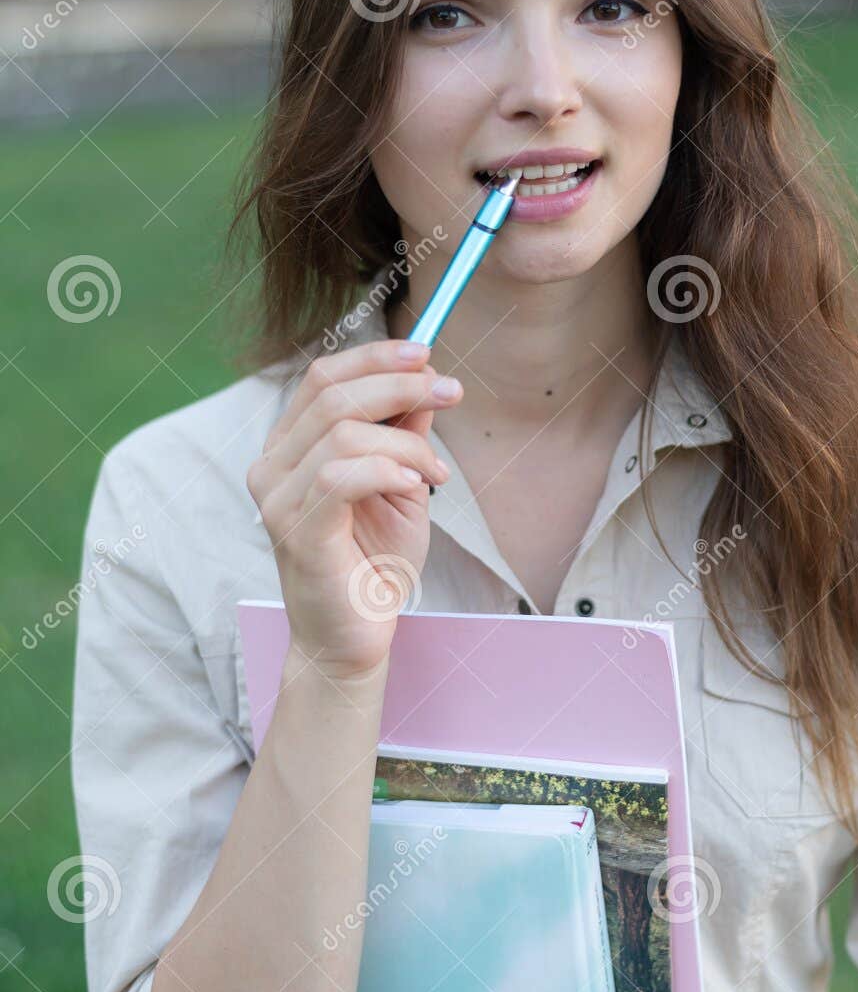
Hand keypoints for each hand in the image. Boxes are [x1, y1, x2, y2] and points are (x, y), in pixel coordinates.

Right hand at [246, 338, 462, 676]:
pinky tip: (417, 486)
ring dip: (407, 443)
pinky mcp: (297, 531)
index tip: (428, 354)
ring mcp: (277, 498)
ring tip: (437, 473)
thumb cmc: (374, 562)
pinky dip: (388, 469)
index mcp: (291, 446)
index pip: (324, 377)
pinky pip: (340, 476)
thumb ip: (405, 433)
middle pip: (331, 393)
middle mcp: (272, 465)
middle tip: (451, 392)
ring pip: (343, 433)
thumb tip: (426, 379)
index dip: (376, 357)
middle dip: (400, 383)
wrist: (354, 637)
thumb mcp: (402, 485)